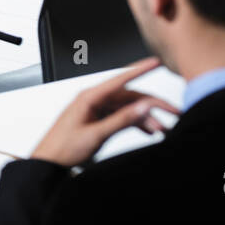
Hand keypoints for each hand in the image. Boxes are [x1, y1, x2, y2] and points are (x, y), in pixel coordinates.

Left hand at [30, 57, 180, 166]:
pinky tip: (150, 132)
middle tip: (174, 112)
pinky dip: (136, 123)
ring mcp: (96, 110)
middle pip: (129, 96)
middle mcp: (93, 100)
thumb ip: (122, 120)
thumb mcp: (97, 135)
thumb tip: (143, 107)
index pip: (119, 79)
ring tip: (164, 130)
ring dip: (146, 118)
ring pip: (128, 108)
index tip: (156, 62)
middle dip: (153, 105)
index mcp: (89, 97)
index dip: (140, 69)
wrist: (49, 162)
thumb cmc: (64, 148)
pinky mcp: (97, 119)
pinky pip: (121, 116)